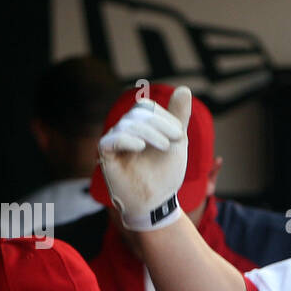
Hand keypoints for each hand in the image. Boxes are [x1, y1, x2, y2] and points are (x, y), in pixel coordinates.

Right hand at [98, 86, 190, 231]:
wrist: (158, 201)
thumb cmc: (165, 173)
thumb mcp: (177, 142)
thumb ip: (179, 117)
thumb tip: (184, 88)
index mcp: (138, 125)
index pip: (146, 107)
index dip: (164, 117)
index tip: (179, 135)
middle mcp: (123, 130)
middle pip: (137, 114)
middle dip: (159, 124)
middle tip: (176, 139)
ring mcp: (113, 143)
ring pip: (127, 126)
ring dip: (150, 133)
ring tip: (165, 147)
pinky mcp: (106, 157)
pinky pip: (110, 141)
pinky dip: (126, 140)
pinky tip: (140, 146)